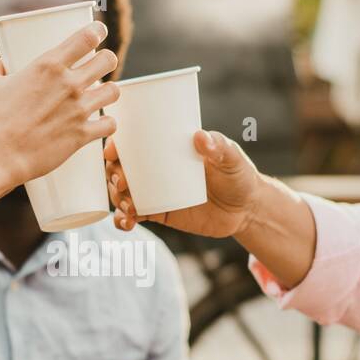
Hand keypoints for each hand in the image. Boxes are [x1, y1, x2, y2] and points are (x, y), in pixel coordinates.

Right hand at [0, 23, 118, 190]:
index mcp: (48, 65)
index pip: (87, 37)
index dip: (97, 32)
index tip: (98, 33)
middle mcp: (69, 84)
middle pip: (108, 60)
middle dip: (106, 60)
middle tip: (99, 67)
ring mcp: (78, 110)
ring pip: (114, 91)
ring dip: (108, 91)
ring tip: (99, 95)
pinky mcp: (82, 135)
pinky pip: (110, 124)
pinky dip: (106, 123)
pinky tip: (99, 123)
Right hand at [106, 129, 259, 237]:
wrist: (246, 211)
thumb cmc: (239, 176)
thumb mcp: (232, 158)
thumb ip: (220, 147)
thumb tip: (200, 137)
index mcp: (167, 148)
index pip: (135, 142)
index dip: (117, 145)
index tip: (113, 150)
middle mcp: (155, 168)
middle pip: (122, 167)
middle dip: (113, 174)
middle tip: (122, 183)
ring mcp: (155, 192)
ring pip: (123, 192)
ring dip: (116, 198)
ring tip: (127, 207)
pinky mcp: (159, 213)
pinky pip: (134, 216)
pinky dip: (124, 220)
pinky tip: (126, 223)